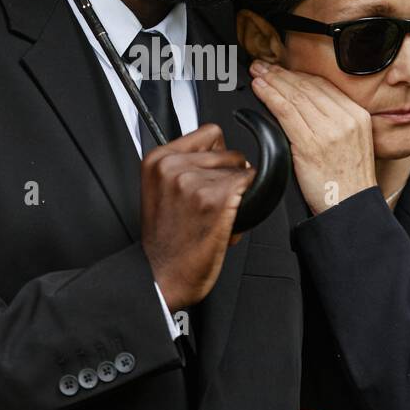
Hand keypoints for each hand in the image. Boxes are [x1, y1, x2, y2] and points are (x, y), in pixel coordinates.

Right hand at [142, 123, 253, 311]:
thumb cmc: (165, 241)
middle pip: (229, 151)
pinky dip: (248, 203)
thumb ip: (186, 167)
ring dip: (237, 194)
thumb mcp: (162, 191)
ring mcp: (194, 181)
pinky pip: (251, 185)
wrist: (160, 276)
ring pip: (242, 170)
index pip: (209, 132)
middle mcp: (173, 165)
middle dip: (228, 177)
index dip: (217, 155)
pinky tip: (227, 221)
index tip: (210, 176)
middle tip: (210, 206)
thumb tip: (225, 155)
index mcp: (157, 159)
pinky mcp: (216, 198)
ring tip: (216, 217)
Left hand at [249, 61, 376, 214]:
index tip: (282, 70)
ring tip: (257, 74)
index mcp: (357, 116)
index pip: (323, 85)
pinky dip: (270, 98)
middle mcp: (345, 119)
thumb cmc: (346, 183)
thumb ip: (334, 123)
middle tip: (262, 66)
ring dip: (272, 82)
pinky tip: (260, 90)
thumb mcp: (351, 144)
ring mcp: (329, 130)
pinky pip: (286, 112)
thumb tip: (306, 106)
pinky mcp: (312, 144)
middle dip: (281, 74)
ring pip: (295, 96)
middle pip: (307, 87)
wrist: (351, 209)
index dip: (298, 75)